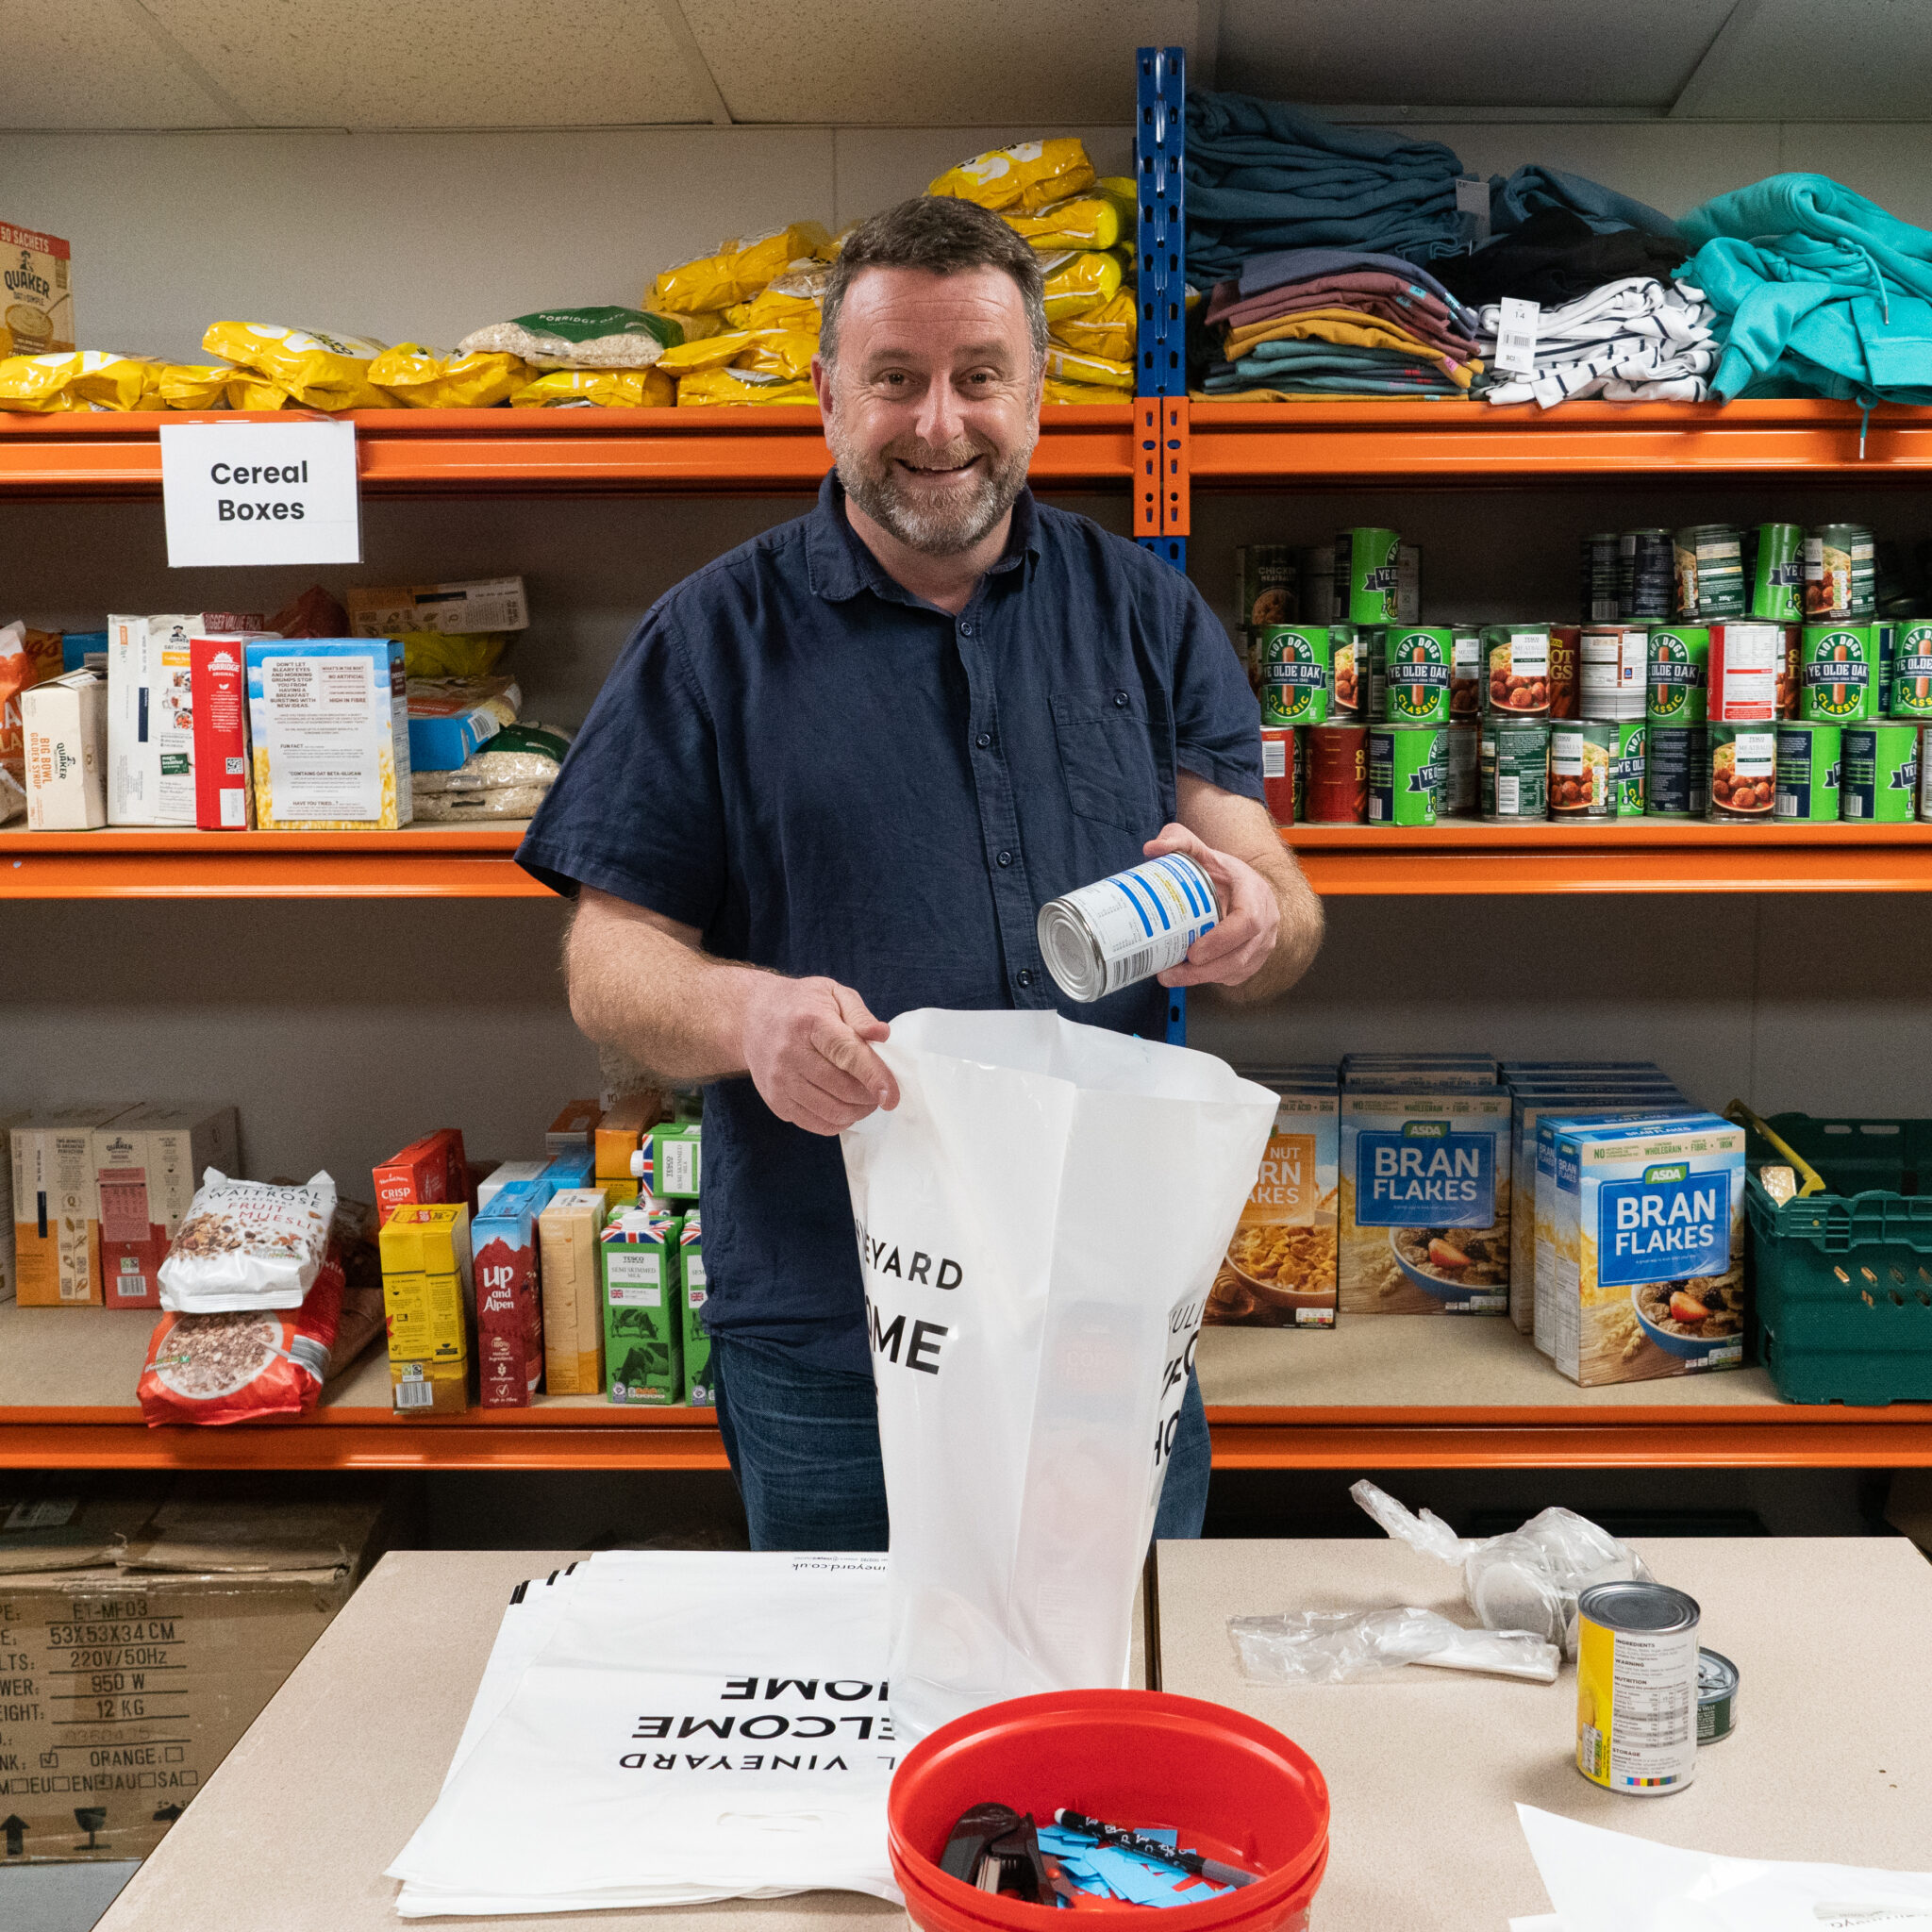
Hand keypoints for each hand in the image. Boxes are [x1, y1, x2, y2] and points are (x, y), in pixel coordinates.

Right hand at [741, 975, 898, 1134]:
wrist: (753, 1018)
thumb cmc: (801, 1004)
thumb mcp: (832, 994)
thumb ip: (860, 1015)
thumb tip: (882, 1035)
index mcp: (810, 1021)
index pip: (846, 1053)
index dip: (873, 1075)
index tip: (892, 1095)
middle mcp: (790, 1053)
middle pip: (841, 1087)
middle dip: (870, 1095)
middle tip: (881, 1090)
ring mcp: (780, 1080)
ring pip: (831, 1111)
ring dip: (858, 1112)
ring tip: (866, 1099)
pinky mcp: (776, 1100)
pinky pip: (815, 1124)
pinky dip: (839, 1122)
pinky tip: (846, 1107)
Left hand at [1142, 822, 1279, 988]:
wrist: (1244, 886)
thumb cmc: (1223, 872)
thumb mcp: (1203, 851)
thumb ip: (1179, 841)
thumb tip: (1152, 848)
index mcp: (1255, 894)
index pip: (1248, 922)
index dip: (1221, 941)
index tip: (1192, 952)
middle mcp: (1267, 922)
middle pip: (1240, 956)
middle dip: (1204, 970)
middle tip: (1170, 972)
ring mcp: (1263, 944)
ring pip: (1237, 971)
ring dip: (1202, 979)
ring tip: (1170, 977)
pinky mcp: (1255, 959)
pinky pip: (1233, 976)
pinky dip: (1209, 979)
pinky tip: (1186, 976)